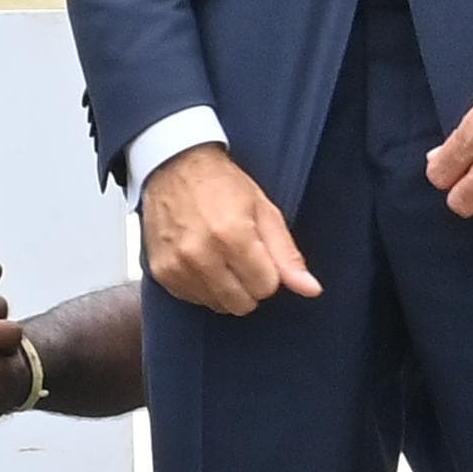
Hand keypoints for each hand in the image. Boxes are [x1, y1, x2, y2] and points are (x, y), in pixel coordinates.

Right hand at [141, 143, 319, 316]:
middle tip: (240, 257)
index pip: (266, 287)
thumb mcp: (264, 211)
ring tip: (218, 257)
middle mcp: (200, 255)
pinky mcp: (161, 272)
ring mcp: (177, 265)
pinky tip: (200, 261)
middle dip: (248, 285)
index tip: (258, 253)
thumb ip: (287, 256)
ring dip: (225, 288)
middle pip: (242, 303)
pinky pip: (193, 299)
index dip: (268, 273)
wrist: (173, 166)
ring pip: (218, 305)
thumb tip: (311, 290)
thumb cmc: (221, 185)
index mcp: (232, 236)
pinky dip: (202, 287)